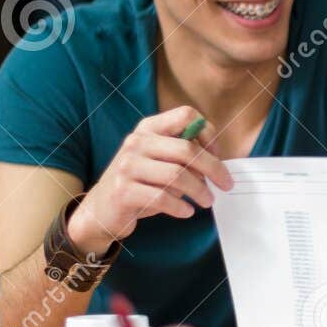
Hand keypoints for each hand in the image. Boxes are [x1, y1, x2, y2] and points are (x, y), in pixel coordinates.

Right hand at [69, 106, 233, 253]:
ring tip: (207, 201)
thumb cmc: (139, 184)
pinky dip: (180, 207)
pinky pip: (162, 198)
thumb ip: (183, 157)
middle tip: (225, 185)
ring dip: (199, 191)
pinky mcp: (123, 191)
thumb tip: (216, 164)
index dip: (208, 133)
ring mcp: (127, 166)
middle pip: (187, 149)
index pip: (186, 115)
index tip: (217, 154)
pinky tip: (186, 211)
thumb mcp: (159, 162)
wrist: (101, 209)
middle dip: (213, 168)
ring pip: (177, 175)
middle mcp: (136, 142)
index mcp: (149, 128)